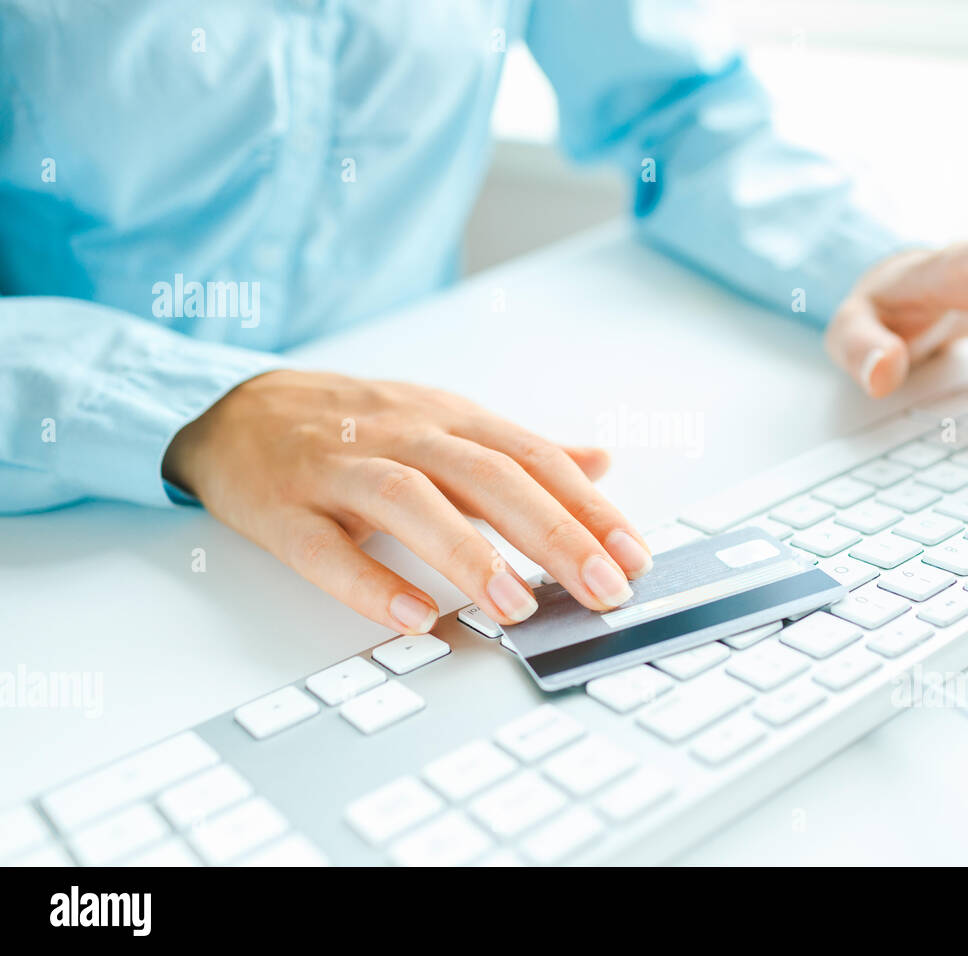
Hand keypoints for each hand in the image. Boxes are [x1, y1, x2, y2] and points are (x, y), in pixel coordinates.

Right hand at [162, 370, 652, 633]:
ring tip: (521, 608)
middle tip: (605, 588)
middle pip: (490, 478)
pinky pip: (326, 549)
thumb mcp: (444, 419)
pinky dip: (369, 583)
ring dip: (472, 556)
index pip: (534, 459)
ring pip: (412, 503)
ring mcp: (341, 470)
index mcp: (450, 419)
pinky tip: (412, 616)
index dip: (589, 507)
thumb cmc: (354, 422)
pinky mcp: (286, 509)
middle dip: (555, 534)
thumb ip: (520, 449)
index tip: (635, 556)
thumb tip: (599, 464)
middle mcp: (404, 436)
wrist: (236, 408)